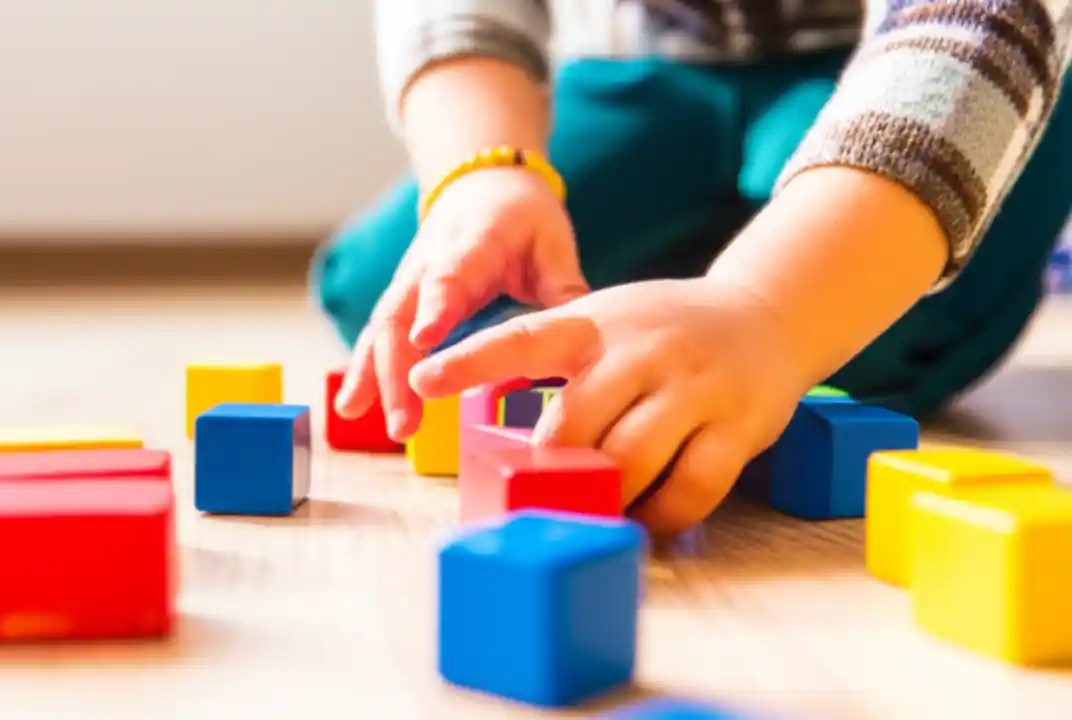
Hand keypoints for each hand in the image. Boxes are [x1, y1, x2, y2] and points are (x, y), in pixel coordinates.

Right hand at [334, 167, 587, 439]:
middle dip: (395, 366)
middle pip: (401, 312)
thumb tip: (588, 342)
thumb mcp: (552, 242)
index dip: (436, 306)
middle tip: (401, 420)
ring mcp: (408, 280)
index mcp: (474, 243)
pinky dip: (363, 367)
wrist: (482, 185)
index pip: (450, 276)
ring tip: (353, 414)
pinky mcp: (400, 296)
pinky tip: (350, 407)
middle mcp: (429, 261)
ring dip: (369, 372)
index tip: (424, 339)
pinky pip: (378, 333)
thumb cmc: (522, 218)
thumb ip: (564, 288)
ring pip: (381, 325)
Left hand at [408, 277, 813, 534]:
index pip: (520, 338)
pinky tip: (648, 520)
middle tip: (538, 496)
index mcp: (593, 324)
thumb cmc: (661, 330)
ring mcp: (693, 386)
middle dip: (550, 469)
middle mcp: (640, 350)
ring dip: (605, 499)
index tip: (419, 379)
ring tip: (594, 511)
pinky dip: (662, 516)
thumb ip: (545, 355)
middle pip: (573, 425)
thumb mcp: (601, 322)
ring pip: (630, 461)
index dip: (469, 362)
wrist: (765, 315)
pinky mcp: (739, 424)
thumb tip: (466, 401)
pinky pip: (691, 488)